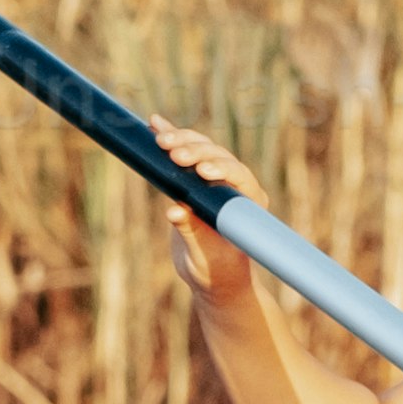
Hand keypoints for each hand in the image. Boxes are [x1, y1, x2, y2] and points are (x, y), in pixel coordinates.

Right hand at [149, 122, 269, 307]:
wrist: (214, 278)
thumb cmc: (216, 273)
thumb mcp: (203, 259)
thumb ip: (192, 235)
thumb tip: (174, 211)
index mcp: (247, 203)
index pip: (238, 176)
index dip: (221, 168)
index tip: (202, 172)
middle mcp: (234, 186)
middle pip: (217, 156)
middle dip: (195, 152)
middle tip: (173, 154)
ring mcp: (214, 180)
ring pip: (201, 149)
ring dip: (181, 140)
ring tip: (160, 139)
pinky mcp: (193, 180)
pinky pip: (184, 152)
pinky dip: (170, 138)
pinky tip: (155, 125)